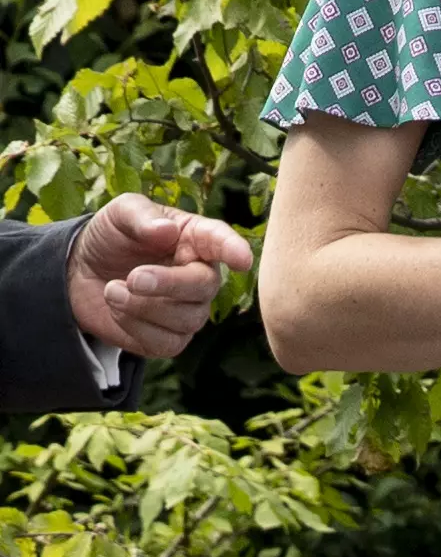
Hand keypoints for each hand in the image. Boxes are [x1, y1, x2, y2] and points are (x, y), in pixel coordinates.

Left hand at [67, 194, 252, 360]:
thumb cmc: (113, 237)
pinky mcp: (170, 339)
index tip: (242, 259)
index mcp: (195, 238)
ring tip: (112, 290)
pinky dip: (136, 327)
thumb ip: (141, 216)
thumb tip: (166, 230)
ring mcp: (189, 310)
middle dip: (169, 284)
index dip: (233, 249)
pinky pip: (166, 343)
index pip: (220, 241)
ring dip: (143, 306)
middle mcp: (200, 276)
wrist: (82, 272)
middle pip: (204, 286)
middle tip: (133, 277)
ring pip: (186, 319)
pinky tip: (118, 309)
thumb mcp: (120, 213)